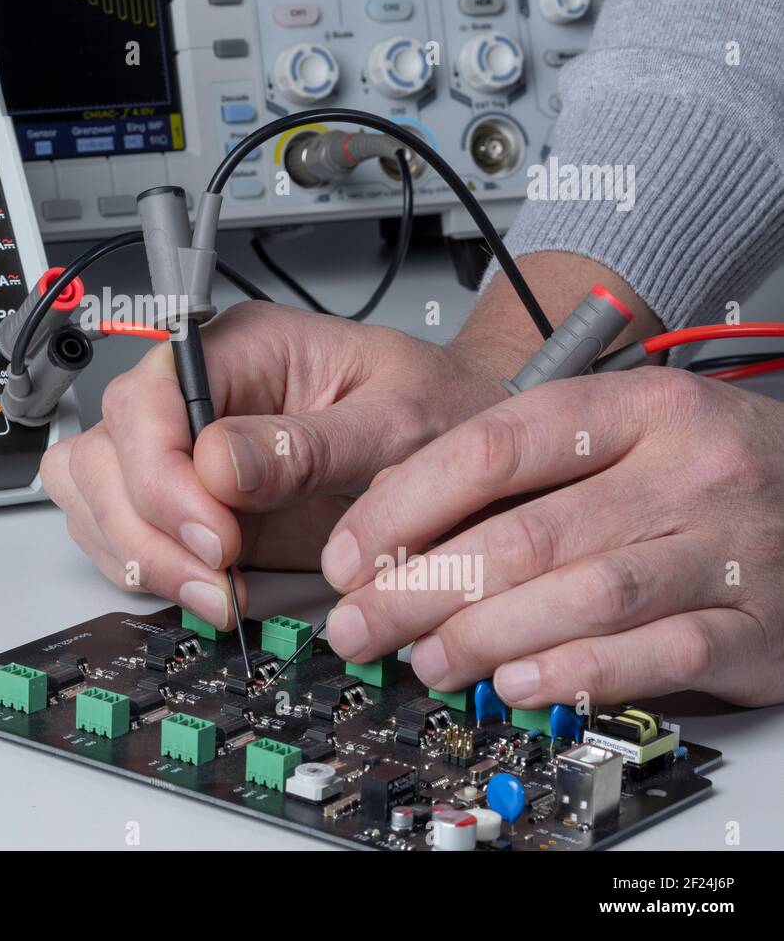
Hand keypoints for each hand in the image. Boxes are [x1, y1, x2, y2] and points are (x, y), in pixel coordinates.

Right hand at [41, 301, 510, 630]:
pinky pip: (119, 532)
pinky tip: (206, 590)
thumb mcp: (398, 418)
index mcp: (239, 347)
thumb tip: (218, 466)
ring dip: (139, 557)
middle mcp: (197, 395)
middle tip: (218, 579)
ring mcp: (184, 451)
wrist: (462, 449)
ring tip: (216, 595)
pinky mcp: (187, 503)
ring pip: (94, 494)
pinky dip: (145, 571)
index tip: (216, 535)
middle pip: (105, 452)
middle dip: (147, 529)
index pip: (147, 397)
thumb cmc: (435, 409)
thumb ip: (310, 445)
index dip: (161, 473)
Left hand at [322, 367, 783, 706]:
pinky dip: (577, 673)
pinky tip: (516, 684)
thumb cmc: (707, 463)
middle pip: (524, 533)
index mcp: (638, 408)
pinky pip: (656, 654)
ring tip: (424, 660)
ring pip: (582, 596)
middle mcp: (685, 472)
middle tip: (361, 624)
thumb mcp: (620, 431)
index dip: (405, 506)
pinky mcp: (757, 626)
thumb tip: (395, 516)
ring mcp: (728, 550)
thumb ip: (519, 464)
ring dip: (484, 637)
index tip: (349, 552)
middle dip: (419, 587)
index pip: (495, 447)